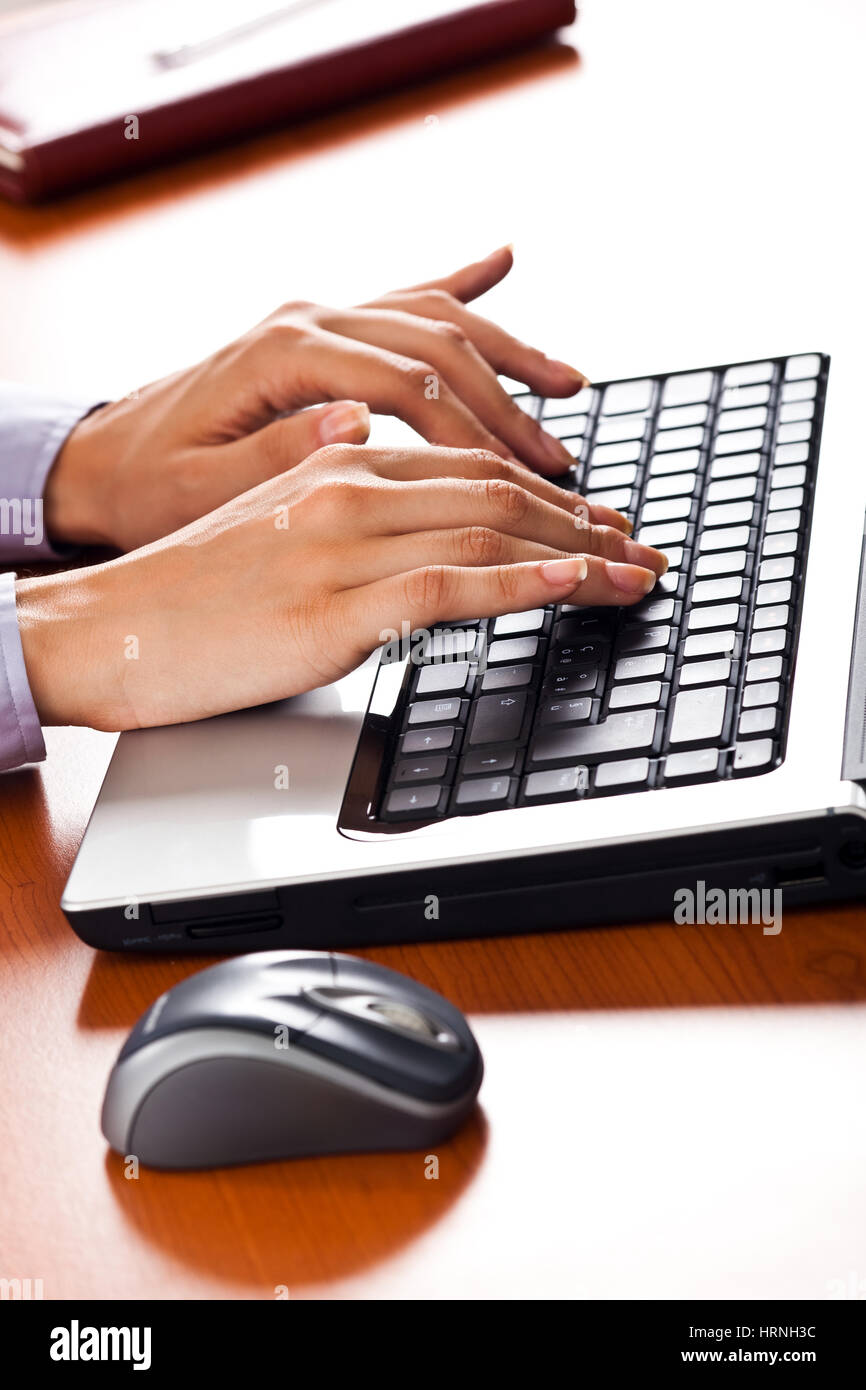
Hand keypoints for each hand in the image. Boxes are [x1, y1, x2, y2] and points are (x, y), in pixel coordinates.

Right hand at [19, 446, 664, 730]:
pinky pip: (448, 582)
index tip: (600, 525)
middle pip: (497, 493)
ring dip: (577, 554)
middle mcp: (348, 487)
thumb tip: (390, 472)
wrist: (106, 631)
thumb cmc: (188, 593)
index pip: (472, 468)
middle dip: (584, 524)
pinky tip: (571, 583)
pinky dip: (520, 581)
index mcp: (337, 463)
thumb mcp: (275, 525)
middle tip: (639, 550)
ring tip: (632, 574)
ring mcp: (343, 545)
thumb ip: (339, 496)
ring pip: (488, 530)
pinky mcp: (334, 606)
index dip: (550, 497)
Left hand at [43, 247, 595, 552]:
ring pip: (434, 315)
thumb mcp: (202, 489)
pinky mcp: (322, 328)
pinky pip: (403, 295)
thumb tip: (360, 423)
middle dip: (508, 407)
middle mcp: (309, 320)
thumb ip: (280, 454)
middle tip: (559, 465)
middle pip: (437, 347)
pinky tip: (503, 263)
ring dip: (506, 352)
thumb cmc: (151, 486)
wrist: (104, 456)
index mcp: (283, 356)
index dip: (476, 435)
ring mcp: (319, 315)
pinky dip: (460, 285)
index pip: (408, 386)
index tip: (524, 483)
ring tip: (568, 388)